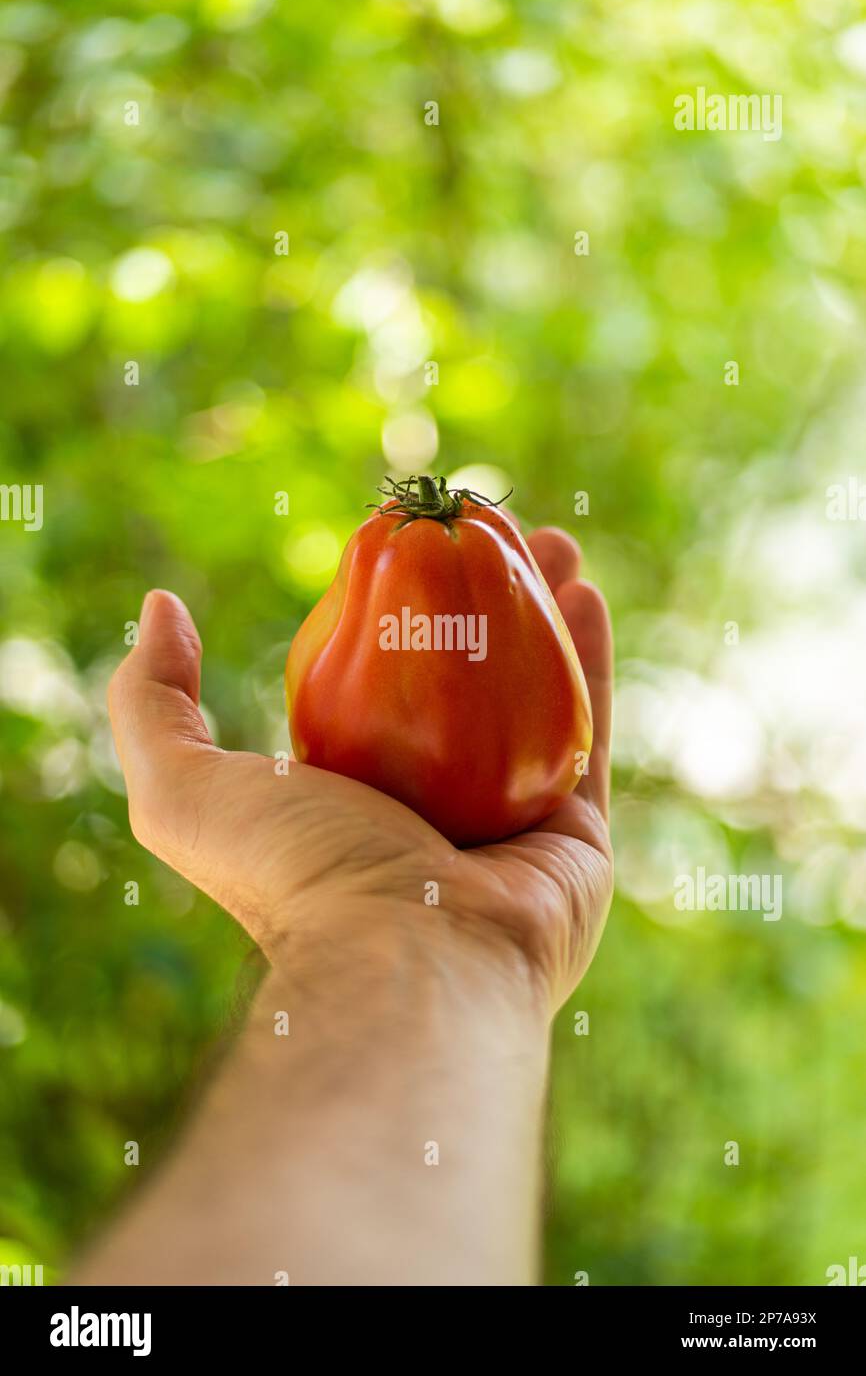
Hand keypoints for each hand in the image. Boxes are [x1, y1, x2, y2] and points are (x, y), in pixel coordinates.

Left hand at [108, 527, 612, 1013]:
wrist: (408, 967)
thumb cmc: (296, 873)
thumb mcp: (184, 786)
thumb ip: (153, 701)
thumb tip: (162, 608)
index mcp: (352, 802)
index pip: (377, 685)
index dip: (393, 610)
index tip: (407, 545)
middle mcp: (433, 811)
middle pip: (465, 680)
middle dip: (482, 601)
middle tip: (488, 533)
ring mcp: (509, 824)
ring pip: (532, 697)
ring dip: (541, 618)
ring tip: (552, 545)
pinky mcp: (577, 839)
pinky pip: (586, 736)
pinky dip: (588, 665)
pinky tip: (584, 593)